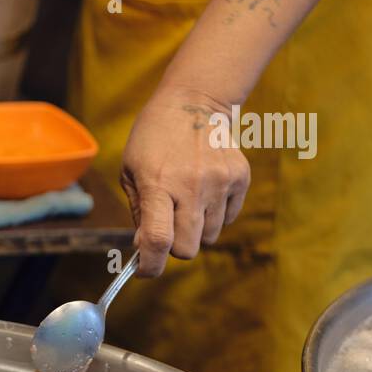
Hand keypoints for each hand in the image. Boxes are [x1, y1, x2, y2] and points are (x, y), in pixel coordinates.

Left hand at [119, 88, 251, 276]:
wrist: (193, 102)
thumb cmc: (153, 141)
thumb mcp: (130, 172)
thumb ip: (139, 214)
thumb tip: (146, 252)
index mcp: (157, 184)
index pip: (158, 239)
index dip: (151, 265)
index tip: (146, 269)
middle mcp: (191, 186)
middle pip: (187, 249)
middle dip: (174, 247)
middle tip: (167, 226)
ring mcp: (220, 182)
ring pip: (209, 237)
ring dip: (196, 228)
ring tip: (186, 198)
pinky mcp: (240, 178)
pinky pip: (228, 219)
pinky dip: (214, 213)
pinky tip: (204, 188)